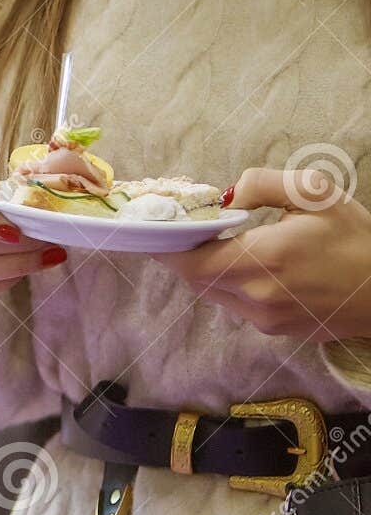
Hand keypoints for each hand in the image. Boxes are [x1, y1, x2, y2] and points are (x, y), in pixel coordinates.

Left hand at [155, 168, 370, 340]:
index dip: (169, 248)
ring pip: (215, 293)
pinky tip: (255, 267)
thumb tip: (225, 196)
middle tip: (192, 232)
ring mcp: (264, 319)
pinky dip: (234, 285)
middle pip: (197, 278)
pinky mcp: (273, 330)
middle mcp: (258, 295)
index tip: (162, 230)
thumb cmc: (356, 238)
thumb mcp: (316, 193)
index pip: (191, 262)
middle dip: (189, 255)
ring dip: (212, 270)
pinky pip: (237, 306)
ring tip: (226, 246)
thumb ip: (263, 184)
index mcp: (265, 259)